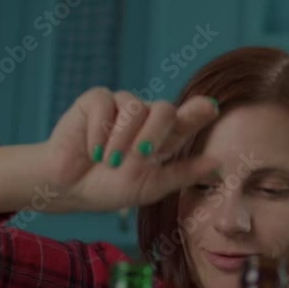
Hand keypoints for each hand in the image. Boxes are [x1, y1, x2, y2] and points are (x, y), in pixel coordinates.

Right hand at [43, 87, 220, 211]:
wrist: (69, 188)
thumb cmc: (111, 186)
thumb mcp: (151, 186)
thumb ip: (184, 173)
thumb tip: (219, 164)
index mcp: (166, 135)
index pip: (188, 117)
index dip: (199, 110)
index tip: (211, 107)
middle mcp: (147, 116)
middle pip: (164, 109)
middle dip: (154, 134)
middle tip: (140, 155)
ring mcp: (122, 106)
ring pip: (134, 108)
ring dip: (122, 139)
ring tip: (109, 161)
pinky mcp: (96, 100)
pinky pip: (105, 105)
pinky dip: (99, 132)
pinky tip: (92, 151)